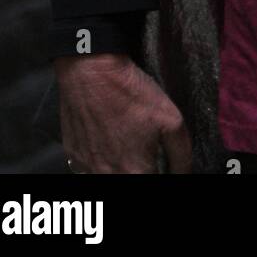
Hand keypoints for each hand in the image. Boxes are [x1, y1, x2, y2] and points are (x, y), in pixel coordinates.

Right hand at [54, 53, 192, 173]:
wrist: (92, 71)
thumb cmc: (130, 93)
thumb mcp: (171, 118)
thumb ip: (181, 154)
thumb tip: (184, 173)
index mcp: (135, 171)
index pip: (152, 184)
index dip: (160, 174)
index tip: (159, 164)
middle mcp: (108, 175)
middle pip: (128, 181)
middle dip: (138, 171)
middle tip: (143, 153)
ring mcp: (87, 166)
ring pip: (106, 177)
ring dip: (117, 169)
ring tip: (124, 148)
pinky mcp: (72, 153)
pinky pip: (87, 167)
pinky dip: (98, 161)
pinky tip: (105, 144)